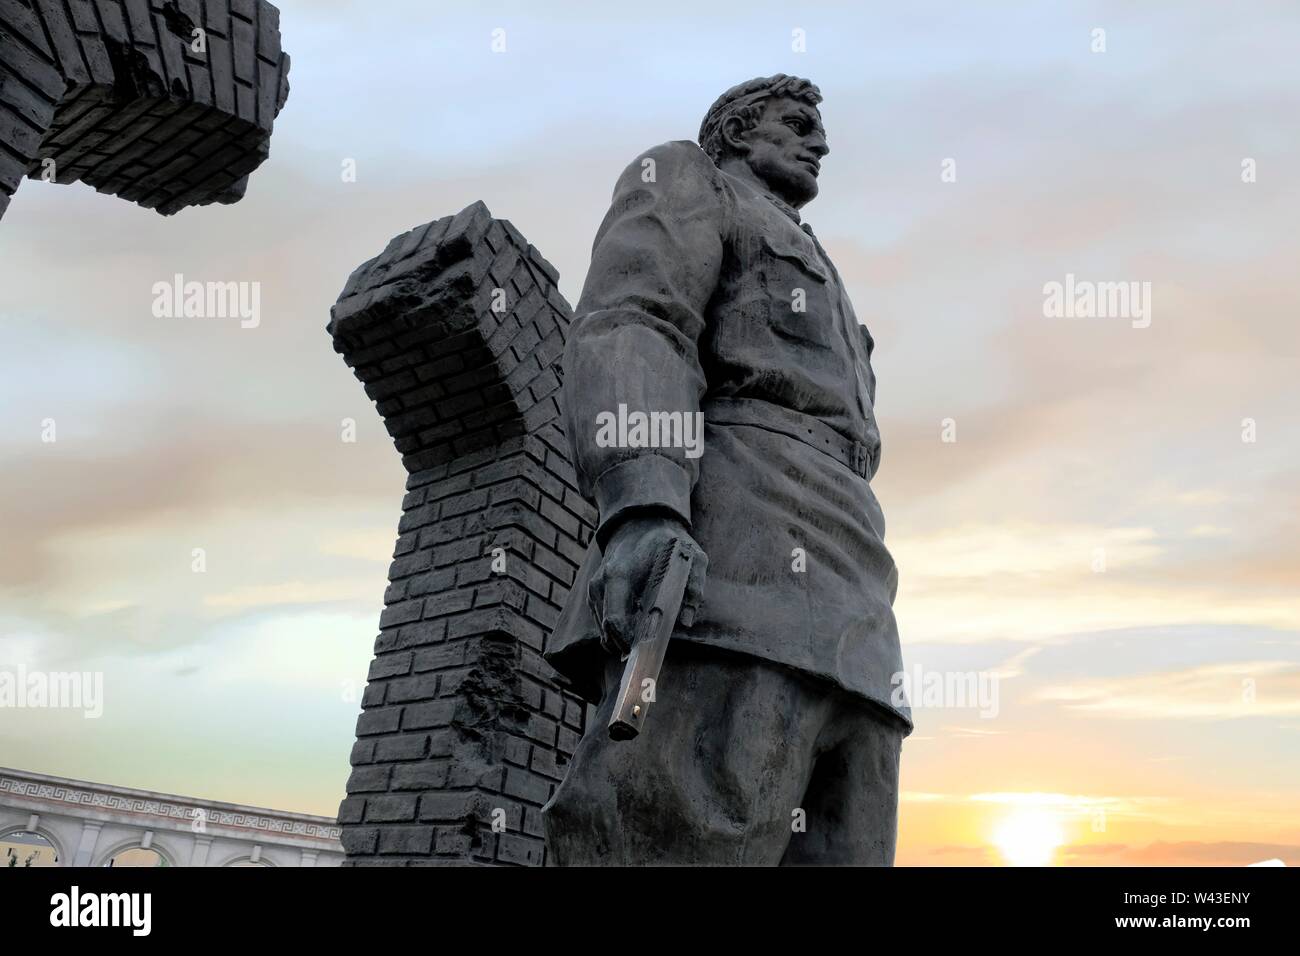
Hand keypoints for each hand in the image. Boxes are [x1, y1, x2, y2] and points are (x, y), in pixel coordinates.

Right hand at [588, 512, 704, 655]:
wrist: (641, 523)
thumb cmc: (667, 542)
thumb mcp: (690, 557)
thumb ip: (692, 586)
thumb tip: (685, 620)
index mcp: (619, 576)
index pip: (615, 621)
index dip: (628, 643)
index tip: (645, 653)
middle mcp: (601, 584)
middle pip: (607, 632)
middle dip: (626, 647)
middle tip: (650, 654)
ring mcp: (595, 589)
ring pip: (604, 630)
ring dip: (623, 639)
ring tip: (645, 638)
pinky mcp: (596, 594)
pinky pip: (604, 622)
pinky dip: (618, 630)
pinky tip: (637, 626)